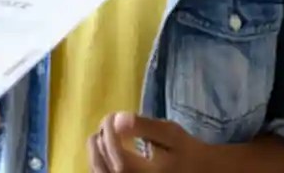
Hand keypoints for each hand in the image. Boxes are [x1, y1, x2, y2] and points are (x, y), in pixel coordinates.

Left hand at [88, 112, 214, 172]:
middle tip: (106, 122)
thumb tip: (117, 119)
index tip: (112, 115)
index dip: (108, 133)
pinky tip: (104, 150)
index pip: (118, 157)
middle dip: (100, 141)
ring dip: (96, 153)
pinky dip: (100, 164)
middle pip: (104, 168)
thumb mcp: (172, 135)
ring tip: (101, 134)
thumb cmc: (187, 152)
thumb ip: (144, 127)